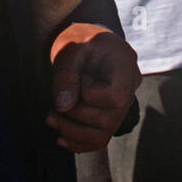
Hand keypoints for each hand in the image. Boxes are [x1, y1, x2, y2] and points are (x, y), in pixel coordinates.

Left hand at [45, 24, 140, 152]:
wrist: (83, 40)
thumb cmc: (78, 39)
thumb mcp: (69, 49)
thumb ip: (66, 75)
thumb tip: (63, 106)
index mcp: (125, 64)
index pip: (113, 96)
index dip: (88, 94)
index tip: (77, 78)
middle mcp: (130, 85)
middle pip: (109, 120)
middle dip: (75, 116)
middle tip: (53, 106)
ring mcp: (123, 102)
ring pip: (103, 134)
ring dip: (73, 134)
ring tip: (51, 120)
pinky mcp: (111, 113)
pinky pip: (99, 138)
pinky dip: (79, 142)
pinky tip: (60, 137)